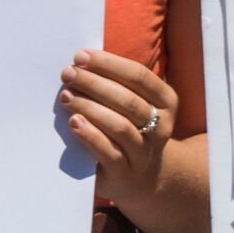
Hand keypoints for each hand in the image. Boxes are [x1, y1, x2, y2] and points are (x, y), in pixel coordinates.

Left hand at [60, 47, 179, 200]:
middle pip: (128, 100)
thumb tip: (82, 62)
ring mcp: (144, 152)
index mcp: (166, 102)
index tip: (81, 56)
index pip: (139, 76)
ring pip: (120, 126)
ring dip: (90, 107)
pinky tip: (74, 122)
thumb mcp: (136, 104)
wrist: (141, 176)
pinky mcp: (125, 173)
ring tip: (66, 97)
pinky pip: (108, 152)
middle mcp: (161, 127)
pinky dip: (90, 135)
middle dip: (94, 83)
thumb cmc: (131, 129)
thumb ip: (117, 83)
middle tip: (68, 74)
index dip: (109, 64)